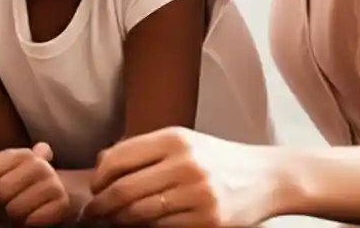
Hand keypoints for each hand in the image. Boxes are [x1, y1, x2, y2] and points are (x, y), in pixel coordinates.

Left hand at [0, 142, 71, 226]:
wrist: (64, 191)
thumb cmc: (26, 182)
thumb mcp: (7, 169)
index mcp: (20, 155)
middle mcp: (38, 165)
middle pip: (0, 191)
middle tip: (4, 203)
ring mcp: (52, 184)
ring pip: (15, 209)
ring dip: (13, 215)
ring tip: (19, 210)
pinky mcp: (62, 204)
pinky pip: (32, 221)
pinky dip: (28, 223)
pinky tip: (32, 216)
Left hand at [84, 127, 280, 225]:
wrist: (268, 178)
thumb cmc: (216, 159)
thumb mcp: (182, 142)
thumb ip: (143, 150)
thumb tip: (100, 165)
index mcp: (174, 139)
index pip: (118, 159)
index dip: (98, 178)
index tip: (93, 189)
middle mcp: (185, 164)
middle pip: (124, 190)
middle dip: (101, 205)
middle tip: (91, 213)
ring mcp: (198, 194)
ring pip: (140, 212)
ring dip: (118, 220)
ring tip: (110, 221)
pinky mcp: (208, 221)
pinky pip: (162, 227)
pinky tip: (138, 226)